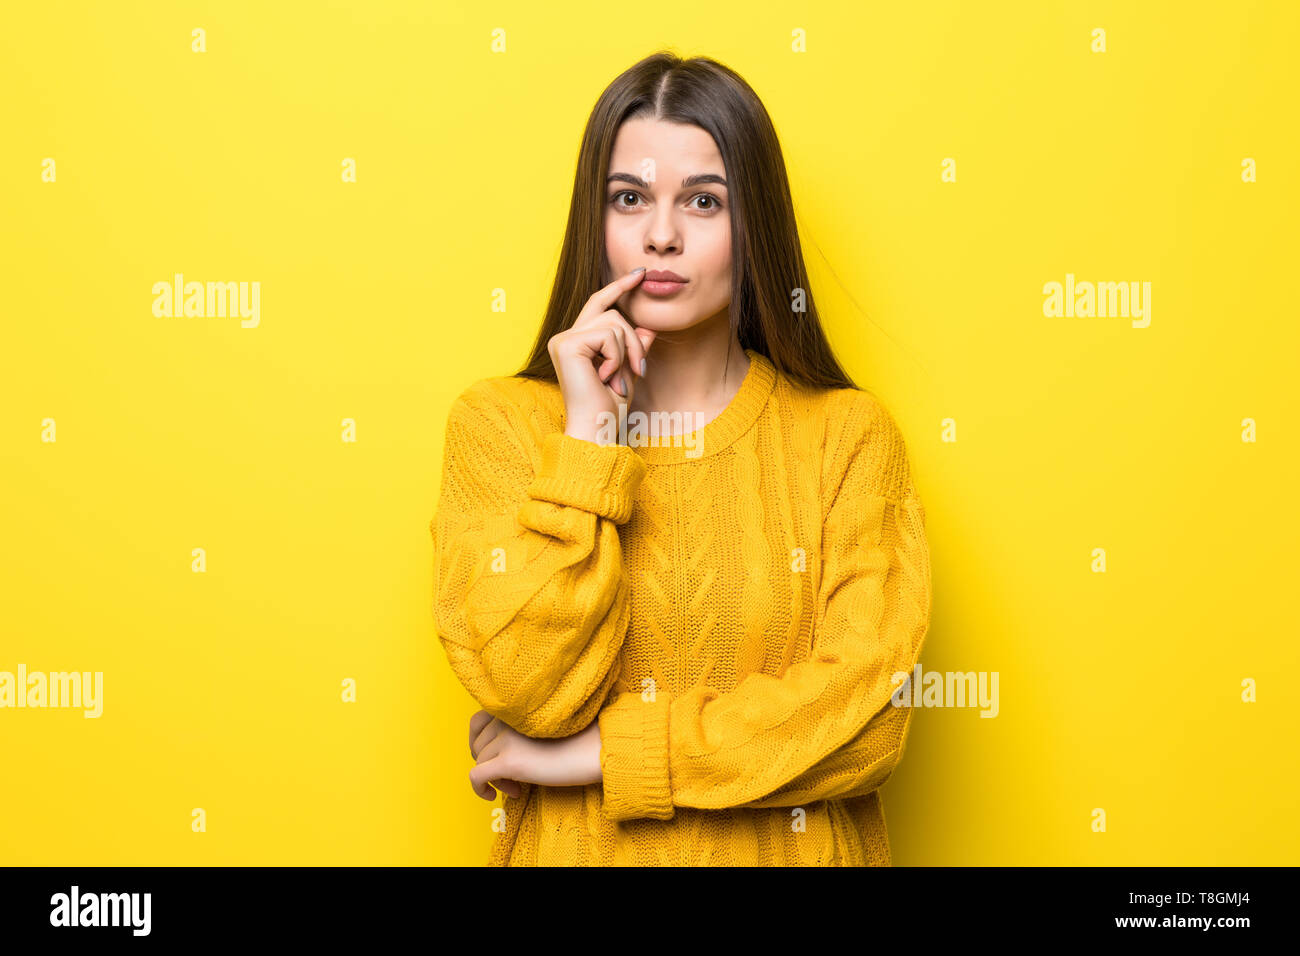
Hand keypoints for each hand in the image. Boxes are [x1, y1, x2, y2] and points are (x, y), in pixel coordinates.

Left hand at [468, 710, 602, 800]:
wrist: (594, 751)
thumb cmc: (574, 743)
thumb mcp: (538, 730)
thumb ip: (514, 732)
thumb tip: (492, 755)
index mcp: (513, 709)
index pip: (477, 722)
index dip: (481, 742)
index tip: (496, 758)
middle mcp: (506, 719)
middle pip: (477, 745)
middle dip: (488, 763)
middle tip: (510, 778)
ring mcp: (506, 739)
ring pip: (479, 761)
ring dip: (493, 778)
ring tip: (517, 787)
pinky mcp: (510, 760)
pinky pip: (476, 776)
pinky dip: (479, 789)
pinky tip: (492, 797)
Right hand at [548, 268, 656, 443]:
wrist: (596, 430)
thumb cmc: (609, 409)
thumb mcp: (628, 372)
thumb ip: (634, 348)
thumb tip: (648, 326)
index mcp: (575, 342)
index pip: (598, 305)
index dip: (618, 287)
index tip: (640, 274)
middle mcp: (565, 337)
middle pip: (612, 313)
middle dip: (633, 340)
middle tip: (639, 369)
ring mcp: (564, 340)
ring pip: (613, 322)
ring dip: (627, 352)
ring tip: (619, 378)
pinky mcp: (567, 344)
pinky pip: (608, 335)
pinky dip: (616, 357)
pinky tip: (606, 377)